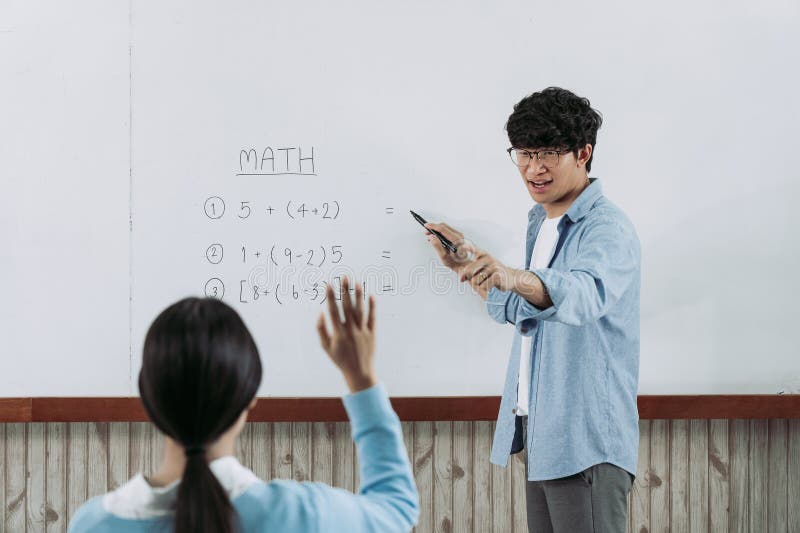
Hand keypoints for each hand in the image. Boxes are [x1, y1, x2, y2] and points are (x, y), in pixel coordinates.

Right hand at [316, 277, 376, 392]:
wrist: (359, 372)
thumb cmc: (340, 359)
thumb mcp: (326, 347)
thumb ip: (321, 330)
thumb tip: (320, 312)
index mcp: (338, 334)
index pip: (333, 311)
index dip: (330, 297)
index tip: (328, 285)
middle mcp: (351, 331)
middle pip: (347, 307)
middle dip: (345, 291)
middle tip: (344, 277)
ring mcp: (362, 331)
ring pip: (360, 311)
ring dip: (358, 296)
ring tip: (357, 283)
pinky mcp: (372, 333)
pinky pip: (372, 318)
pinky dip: (372, 307)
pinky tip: (371, 295)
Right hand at [422, 222, 475, 270]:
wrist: (466, 266)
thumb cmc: (457, 263)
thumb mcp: (444, 257)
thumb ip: (437, 246)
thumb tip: (431, 237)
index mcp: (456, 240)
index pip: (442, 229)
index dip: (433, 226)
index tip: (426, 226)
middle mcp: (459, 236)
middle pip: (444, 226)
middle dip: (434, 228)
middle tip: (426, 232)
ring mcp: (459, 236)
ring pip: (446, 228)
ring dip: (437, 230)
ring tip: (430, 236)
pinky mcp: (458, 237)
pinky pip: (448, 231)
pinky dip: (441, 233)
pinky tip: (436, 237)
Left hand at [458, 249, 517, 299]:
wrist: (511, 278)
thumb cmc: (493, 273)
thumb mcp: (482, 267)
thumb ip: (470, 270)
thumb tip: (461, 278)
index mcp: (483, 254)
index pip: (472, 249)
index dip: (464, 247)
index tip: (459, 248)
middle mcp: (488, 258)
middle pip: (469, 271)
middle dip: (468, 278)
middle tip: (473, 280)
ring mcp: (494, 266)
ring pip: (476, 280)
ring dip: (479, 285)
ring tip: (487, 281)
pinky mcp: (498, 275)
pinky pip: (484, 286)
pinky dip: (486, 288)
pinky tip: (491, 285)